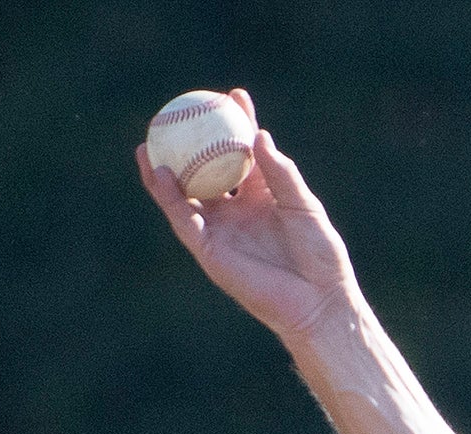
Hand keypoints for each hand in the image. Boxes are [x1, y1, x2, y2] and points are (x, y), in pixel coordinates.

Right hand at [136, 88, 356, 341]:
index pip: (244, 154)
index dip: (237, 125)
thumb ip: (280, 172)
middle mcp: (237, 211)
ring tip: (150, 140)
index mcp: (262, 198)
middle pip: (205, 170)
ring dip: (165, 169)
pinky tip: (161, 172)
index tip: (234, 96)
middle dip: (190, 142)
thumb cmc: (320, 256)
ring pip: (184, 195)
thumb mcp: (303, 205)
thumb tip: (259, 135)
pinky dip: (169, 197)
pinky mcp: (210, 252)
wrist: (318, 301)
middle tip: (178, 111)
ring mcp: (221, 231)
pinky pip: (183, 220)